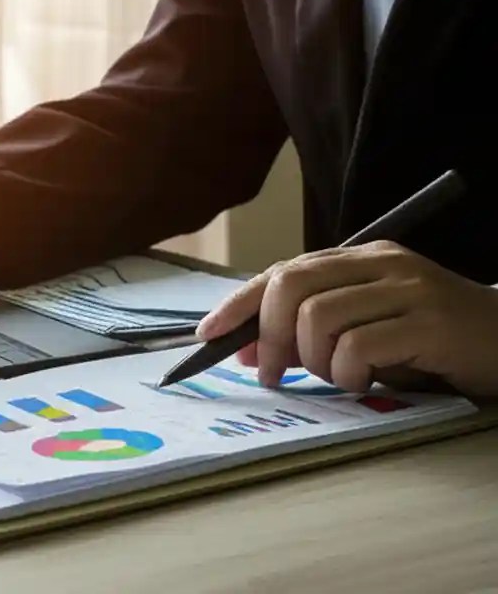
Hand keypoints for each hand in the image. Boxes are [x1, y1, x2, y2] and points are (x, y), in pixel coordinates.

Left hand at [196, 241, 497, 396]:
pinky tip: (369, 382)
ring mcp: (408, 288)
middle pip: (291, 285)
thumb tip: (247, 351)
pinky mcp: (430, 321)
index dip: (238, 304)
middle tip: (273, 374)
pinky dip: (349, 374)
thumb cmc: (432, 342)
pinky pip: (358, 346)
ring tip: (341, 378)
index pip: (282, 270)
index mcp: (360, 258)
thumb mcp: (366, 330)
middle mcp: (380, 263)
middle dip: (269, 334)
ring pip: (318, 317)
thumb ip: (310, 332)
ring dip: (314, 360)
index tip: (208, 336)